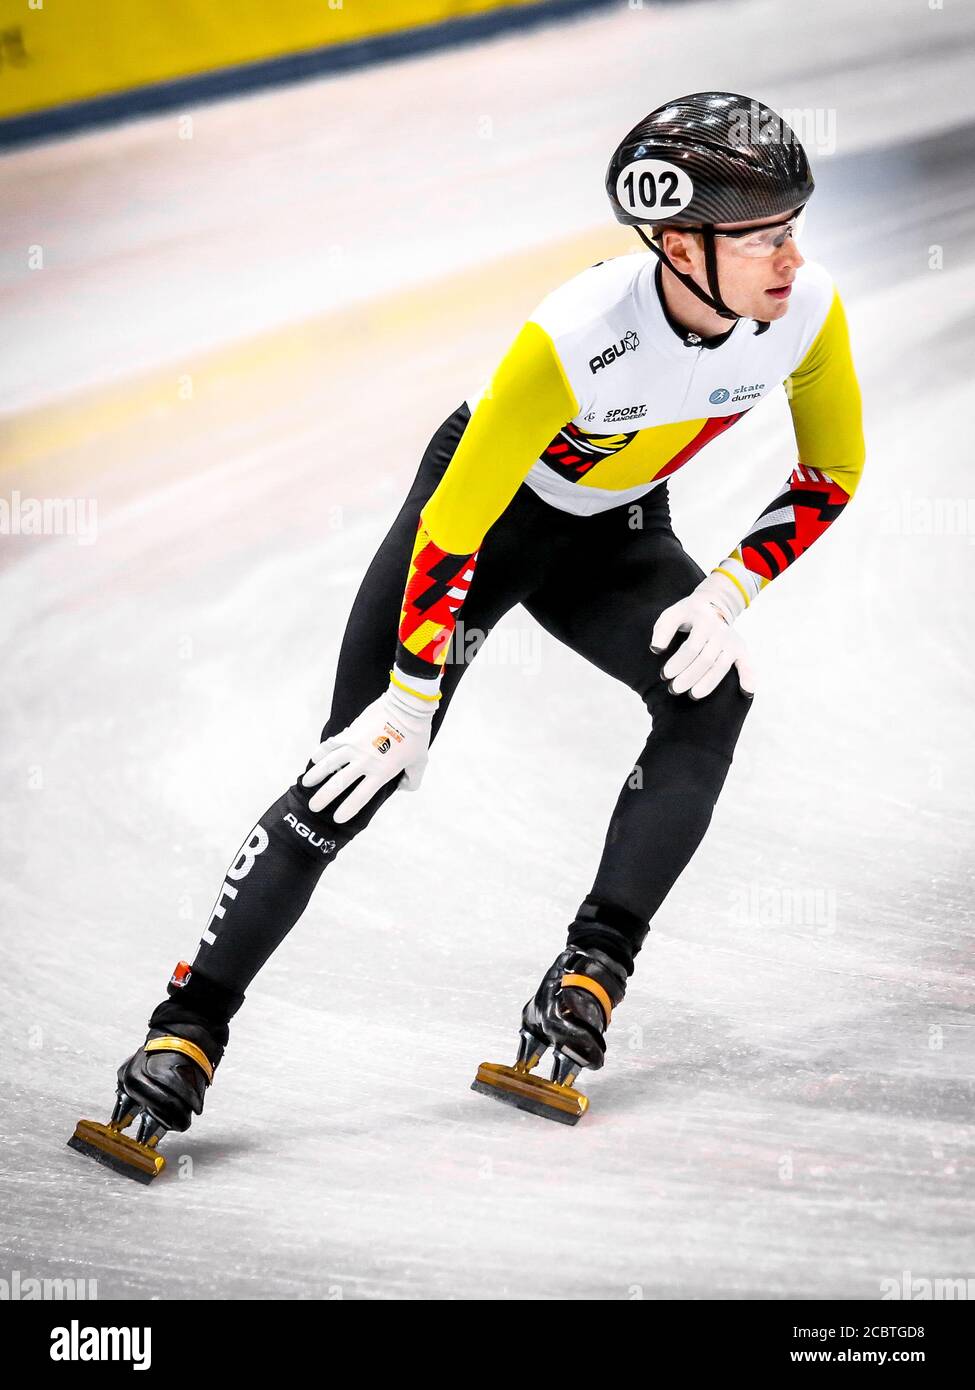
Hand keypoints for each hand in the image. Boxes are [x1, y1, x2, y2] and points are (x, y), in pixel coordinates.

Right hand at [301, 679, 436, 822]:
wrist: (406, 706)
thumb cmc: (417, 734)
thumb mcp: (420, 761)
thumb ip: (412, 780)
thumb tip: (402, 788)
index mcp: (382, 773)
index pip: (360, 797)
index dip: (347, 809)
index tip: (337, 818)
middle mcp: (364, 762)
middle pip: (338, 784)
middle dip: (323, 798)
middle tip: (313, 807)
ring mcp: (354, 746)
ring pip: (328, 764)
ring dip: (315, 776)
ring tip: (306, 783)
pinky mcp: (350, 732)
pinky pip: (331, 744)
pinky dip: (321, 752)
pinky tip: (314, 758)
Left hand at [650, 577, 754, 699]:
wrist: (714, 604)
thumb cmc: (688, 614)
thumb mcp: (672, 614)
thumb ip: (662, 630)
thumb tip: (656, 649)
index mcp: (704, 621)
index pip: (691, 647)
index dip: (678, 663)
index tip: (665, 675)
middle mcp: (721, 631)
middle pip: (705, 660)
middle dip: (689, 677)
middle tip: (673, 689)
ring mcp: (732, 641)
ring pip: (721, 667)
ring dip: (708, 684)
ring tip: (693, 695)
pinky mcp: (740, 649)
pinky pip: (747, 664)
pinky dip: (749, 678)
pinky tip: (746, 693)